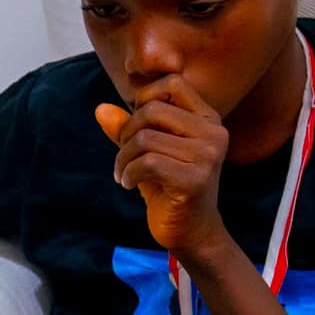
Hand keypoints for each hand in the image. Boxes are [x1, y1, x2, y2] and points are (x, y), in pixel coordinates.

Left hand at [94, 76, 232, 259]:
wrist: (190, 231)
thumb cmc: (168, 188)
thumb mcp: (146, 152)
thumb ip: (126, 129)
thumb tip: (100, 109)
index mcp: (207, 119)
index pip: (172, 83)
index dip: (143, 100)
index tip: (134, 129)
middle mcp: (214, 132)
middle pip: (152, 110)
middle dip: (126, 134)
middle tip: (124, 158)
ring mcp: (208, 155)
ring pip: (144, 139)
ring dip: (123, 158)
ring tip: (124, 175)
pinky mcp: (196, 179)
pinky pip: (147, 163)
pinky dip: (129, 173)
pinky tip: (129, 185)